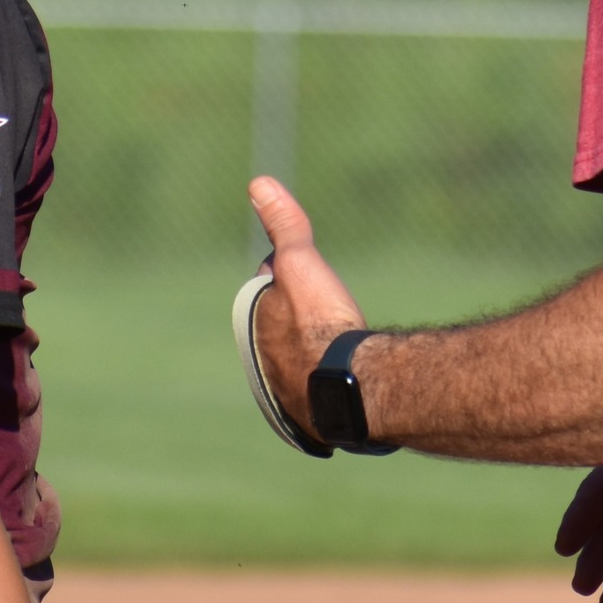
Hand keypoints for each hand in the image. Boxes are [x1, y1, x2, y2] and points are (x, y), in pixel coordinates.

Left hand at [247, 176, 365, 436]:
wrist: (346, 385)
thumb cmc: (320, 323)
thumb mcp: (300, 263)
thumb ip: (284, 226)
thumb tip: (258, 184)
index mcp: (255, 329)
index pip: (267, 292)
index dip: (285, 276)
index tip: (298, 268)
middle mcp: (264, 366)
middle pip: (281, 330)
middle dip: (295, 319)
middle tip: (321, 309)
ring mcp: (289, 395)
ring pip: (299, 364)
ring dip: (311, 355)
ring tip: (333, 347)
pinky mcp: (315, 419)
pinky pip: (318, 394)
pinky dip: (326, 385)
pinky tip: (341, 384)